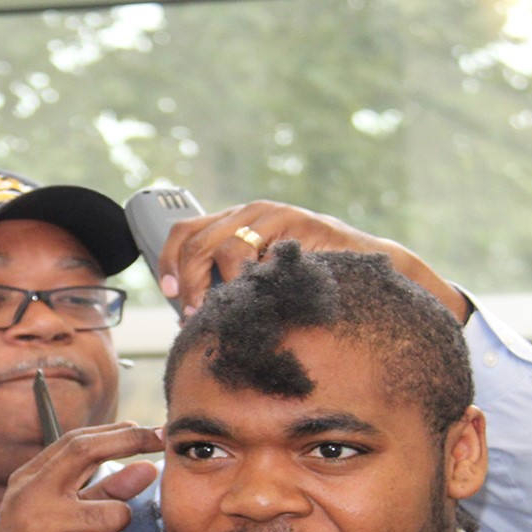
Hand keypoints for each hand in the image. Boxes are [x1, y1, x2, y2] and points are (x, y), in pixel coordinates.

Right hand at [0, 422, 163, 531]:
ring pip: (114, 513)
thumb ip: (105, 489)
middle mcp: (34, 497)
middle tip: (160, 440)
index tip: (147, 429)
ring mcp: (46, 528)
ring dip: (118, 526)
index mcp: (30, 480)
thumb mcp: (63, 510)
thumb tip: (148, 467)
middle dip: (130, 441)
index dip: (115, 432)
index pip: (75, 442)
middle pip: (87, 453)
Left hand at [157, 200, 469, 321]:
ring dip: (219, 288)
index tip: (169, 292)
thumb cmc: (305, 281)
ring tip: (226, 312)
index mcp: (234, 222)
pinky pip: (262, 255)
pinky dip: (254, 281)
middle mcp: (249, 213)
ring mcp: (274, 215)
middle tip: (195, 314)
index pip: (183, 233)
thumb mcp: (259, 279)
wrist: (363, 269)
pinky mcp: (298, 224)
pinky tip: (262, 298)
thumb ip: (226, 287)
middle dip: (191, 285)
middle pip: (196, 243)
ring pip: (226, 249)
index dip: (168, 262)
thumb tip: (186, 318)